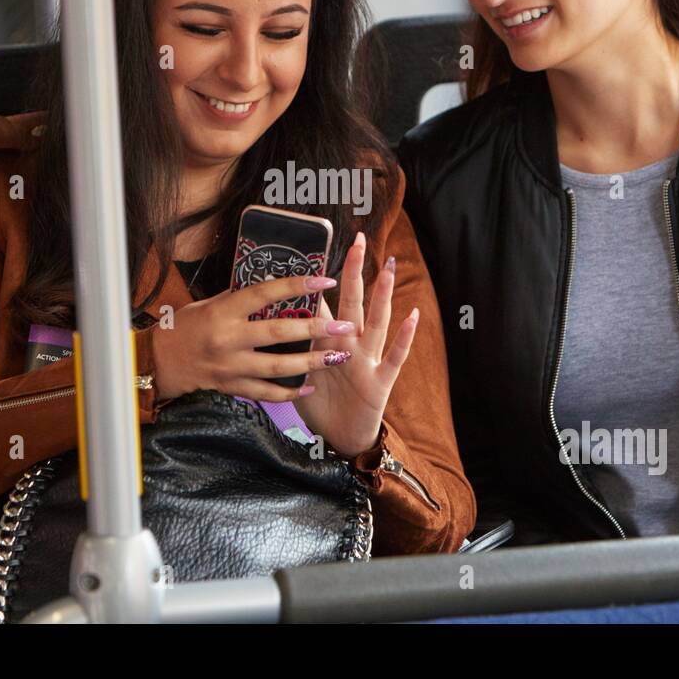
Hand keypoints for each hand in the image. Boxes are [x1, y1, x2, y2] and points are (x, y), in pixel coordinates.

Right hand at [149, 272, 359, 403]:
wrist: (161, 361)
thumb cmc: (186, 326)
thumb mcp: (211, 304)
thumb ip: (241, 299)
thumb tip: (276, 287)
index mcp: (224, 311)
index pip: (265, 294)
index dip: (296, 286)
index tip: (324, 280)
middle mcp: (229, 339)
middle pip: (279, 332)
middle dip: (316, 328)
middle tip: (344, 326)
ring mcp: (231, 366)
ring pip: (278, 366)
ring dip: (312, 362)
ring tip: (338, 357)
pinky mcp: (232, 387)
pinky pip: (266, 393)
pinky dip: (290, 391)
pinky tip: (310, 386)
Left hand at [293, 231, 419, 456]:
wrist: (339, 439)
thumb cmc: (320, 404)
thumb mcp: (301, 371)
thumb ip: (291, 346)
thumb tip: (266, 323)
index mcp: (327, 340)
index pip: (323, 302)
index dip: (319, 277)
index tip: (317, 246)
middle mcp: (350, 343)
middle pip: (353, 301)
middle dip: (356, 271)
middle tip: (359, 240)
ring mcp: (368, 359)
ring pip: (376, 322)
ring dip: (383, 296)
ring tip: (389, 269)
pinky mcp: (381, 381)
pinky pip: (394, 357)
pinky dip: (404, 338)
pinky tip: (412, 317)